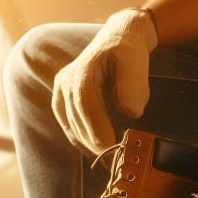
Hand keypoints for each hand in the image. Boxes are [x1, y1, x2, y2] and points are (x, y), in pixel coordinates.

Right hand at [52, 9, 157, 153]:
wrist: (119, 38)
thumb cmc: (129, 52)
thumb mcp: (135, 63)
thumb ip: (132, 86)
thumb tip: (131, 113)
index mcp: (82, 70)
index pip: (85, 104)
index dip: (96, 128)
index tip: (111, 147)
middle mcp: (66, 80)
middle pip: (77, 118)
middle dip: (94, 141)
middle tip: (112, 159)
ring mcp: (61, 89)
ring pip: (71, 124)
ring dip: (88, 143)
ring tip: (106, 157)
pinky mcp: (62, 99)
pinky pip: (68, 124)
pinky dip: (80, 138)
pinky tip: (92, 149)